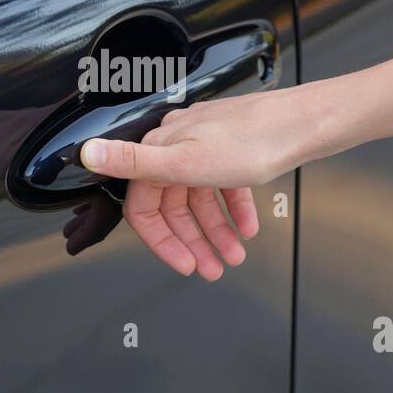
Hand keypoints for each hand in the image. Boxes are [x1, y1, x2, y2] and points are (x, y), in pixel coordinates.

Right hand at [77, 89, 305, 278]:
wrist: (305, 123)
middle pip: (175, 205)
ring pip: (202, 199)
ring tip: (233, 256)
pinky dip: (234, 210)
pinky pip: (226, 186)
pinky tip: (247, 228)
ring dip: (216, 232)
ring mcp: (208, 146)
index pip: (143, 204)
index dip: (159, 238)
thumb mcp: (185, 161)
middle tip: (210, 269)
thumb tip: (86, 153)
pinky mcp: (233, 149)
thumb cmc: (252, 139)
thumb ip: (133, 163)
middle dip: (193, 241)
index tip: (179, 262)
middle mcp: (180, 145)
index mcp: (162, 149)